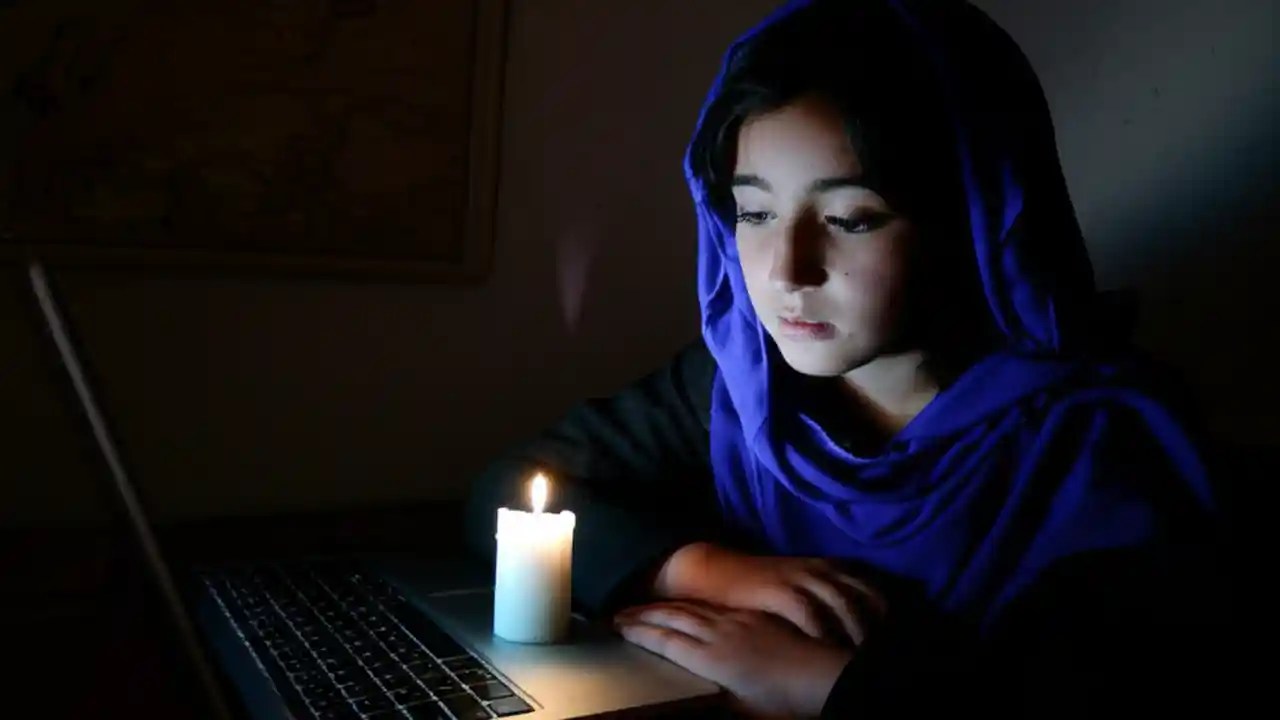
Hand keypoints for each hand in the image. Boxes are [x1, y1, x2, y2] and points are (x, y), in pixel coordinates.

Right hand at [615, 600, 852, 717]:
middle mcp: (718, 633)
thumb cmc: (782, 702)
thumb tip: (691, 705)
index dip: (638, 633)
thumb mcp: (742, 710)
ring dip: (665, 607)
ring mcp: (737, 621)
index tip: (616, 626)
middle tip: (619, 612)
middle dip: (643, 615)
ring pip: (693, 610)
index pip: (664, 641)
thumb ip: (714, 703)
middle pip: (672, 618)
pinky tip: (691, 608)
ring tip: (645, 607)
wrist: (823, 676)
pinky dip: (694, 606)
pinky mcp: (755, 618)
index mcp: (710, 658)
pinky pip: (715, 608)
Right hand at [654, 543, 885, 644]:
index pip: (869, 589)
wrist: (719, 572)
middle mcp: (818, 570)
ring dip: (852, 630)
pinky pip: (807, 612)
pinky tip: (825, 648)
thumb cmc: (761, 587)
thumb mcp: (798, 584)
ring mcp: (799, 577)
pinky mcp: (778, 589)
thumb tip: (854, 625)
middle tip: (880, 651)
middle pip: (861, 596)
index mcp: (827, 568)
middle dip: (875, 624)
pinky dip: (820, 630)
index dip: (883, 612)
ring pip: (839, 603)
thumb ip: (824, 596)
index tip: (893, 635)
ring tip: (859, 655)